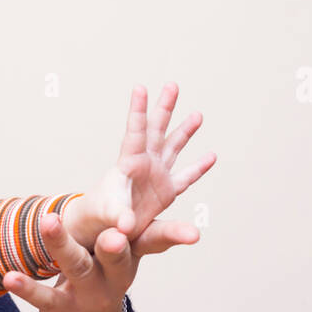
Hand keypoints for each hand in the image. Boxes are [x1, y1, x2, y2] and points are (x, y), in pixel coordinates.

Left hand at [2, 215, 199, 311]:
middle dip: (115, 246)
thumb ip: (139, 225)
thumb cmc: (109, 275)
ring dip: (60, 244)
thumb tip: (156, 171)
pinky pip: (43, 295)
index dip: (176, 237)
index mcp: (133, 257)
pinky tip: (10, 275)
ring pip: (75, 267)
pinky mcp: (60, 306)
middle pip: (116, 257)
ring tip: (47, 220)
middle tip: (113, 234)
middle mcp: (113, 276)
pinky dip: (26, 286)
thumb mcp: (129, 253)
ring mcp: (87, 293)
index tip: (193, 234)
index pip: (156, 243)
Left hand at [63, 83, 215, 251]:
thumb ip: (118, 216)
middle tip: (172, 85)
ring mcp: (156, 175)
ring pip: (173, 147)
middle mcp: (144, 164)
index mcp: (129, 163)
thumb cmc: (100, 215)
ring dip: (185, 131)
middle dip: (164, 108)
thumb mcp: (108, 214)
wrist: (104, 227)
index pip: (135, 133)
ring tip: (197, 114)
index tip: (139, 87)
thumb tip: (127, 225)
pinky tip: (211, 155)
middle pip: (156, 130)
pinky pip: (186, 177)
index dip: (138, 111)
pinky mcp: (166, 191)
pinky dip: (199, 168)